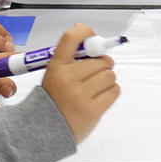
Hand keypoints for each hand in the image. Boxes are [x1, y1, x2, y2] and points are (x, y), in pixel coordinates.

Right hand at [41, 23, 119, 143]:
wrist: (45, 131)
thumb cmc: (53, 99)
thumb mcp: (54, 73)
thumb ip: (70, 55)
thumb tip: (84, 30)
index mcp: (56, 67)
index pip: (71, 39)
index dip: (85, 32)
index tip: (91, 36)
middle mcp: (68, 79)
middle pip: (101, 59)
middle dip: (102, 63)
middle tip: (95, 70)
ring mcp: (81, 95)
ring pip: (110, 74)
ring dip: (107, 78)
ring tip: (95, 86)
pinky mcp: (93, 110)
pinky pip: (114, 90)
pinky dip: (110, 91)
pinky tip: (99, 95)